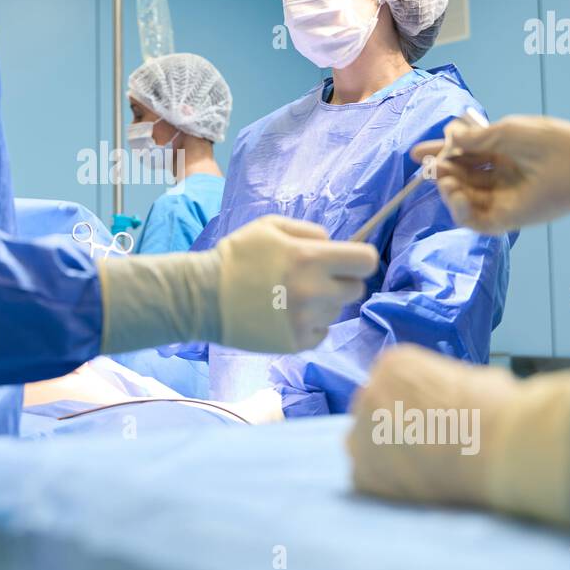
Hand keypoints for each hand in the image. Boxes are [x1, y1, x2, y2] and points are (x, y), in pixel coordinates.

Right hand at [215, 215, 377, 353]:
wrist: (204, 296)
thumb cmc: (237, 256)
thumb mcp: (270, 226)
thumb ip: (309, 231)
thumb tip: (335, 244)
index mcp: (311, 258)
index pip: (365, 261)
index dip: (358, 259)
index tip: (347, 262)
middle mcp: (314, 291)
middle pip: (355, 290)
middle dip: (340, 282)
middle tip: (313, 280)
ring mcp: (306, 320)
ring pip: (336, 312)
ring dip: (322, 304)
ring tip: (290, 298)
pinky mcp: (296, 343)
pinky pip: (321, 333)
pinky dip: (310, 325)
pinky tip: (286, 315)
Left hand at [347, 344, 521, 506]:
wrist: (500, 447)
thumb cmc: (499, 409)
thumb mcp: (471, 376)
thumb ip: (444, 386)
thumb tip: (454, 400)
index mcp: (393, 364)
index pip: (390, 384)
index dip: (412, 405)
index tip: (431, 419)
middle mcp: (368, 393)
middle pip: (373, 412)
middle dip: (395, 426)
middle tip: (425, 444)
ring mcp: (362, 432)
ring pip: (365, 444)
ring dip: (386, 454)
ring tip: (422, 467)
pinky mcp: (365, 472)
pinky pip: (368, 478)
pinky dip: (388, 485)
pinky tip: (416, 486)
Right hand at [410, 115, 569, 233]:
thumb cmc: (548, 143)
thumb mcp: (505, 132)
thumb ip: (475, 138)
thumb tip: (450, 136)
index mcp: (502, 154)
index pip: (464, 155)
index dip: (440, 153)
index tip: (417, 153)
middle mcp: (499, 178)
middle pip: (460, 177)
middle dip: (442, 171)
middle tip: (433, 166)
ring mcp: (501, 200)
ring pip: (463, 199)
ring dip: (449, 190)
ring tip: (447, 181)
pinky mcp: (505, 220)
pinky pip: (475, 220)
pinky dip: (461, 211)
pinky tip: (458, 196)